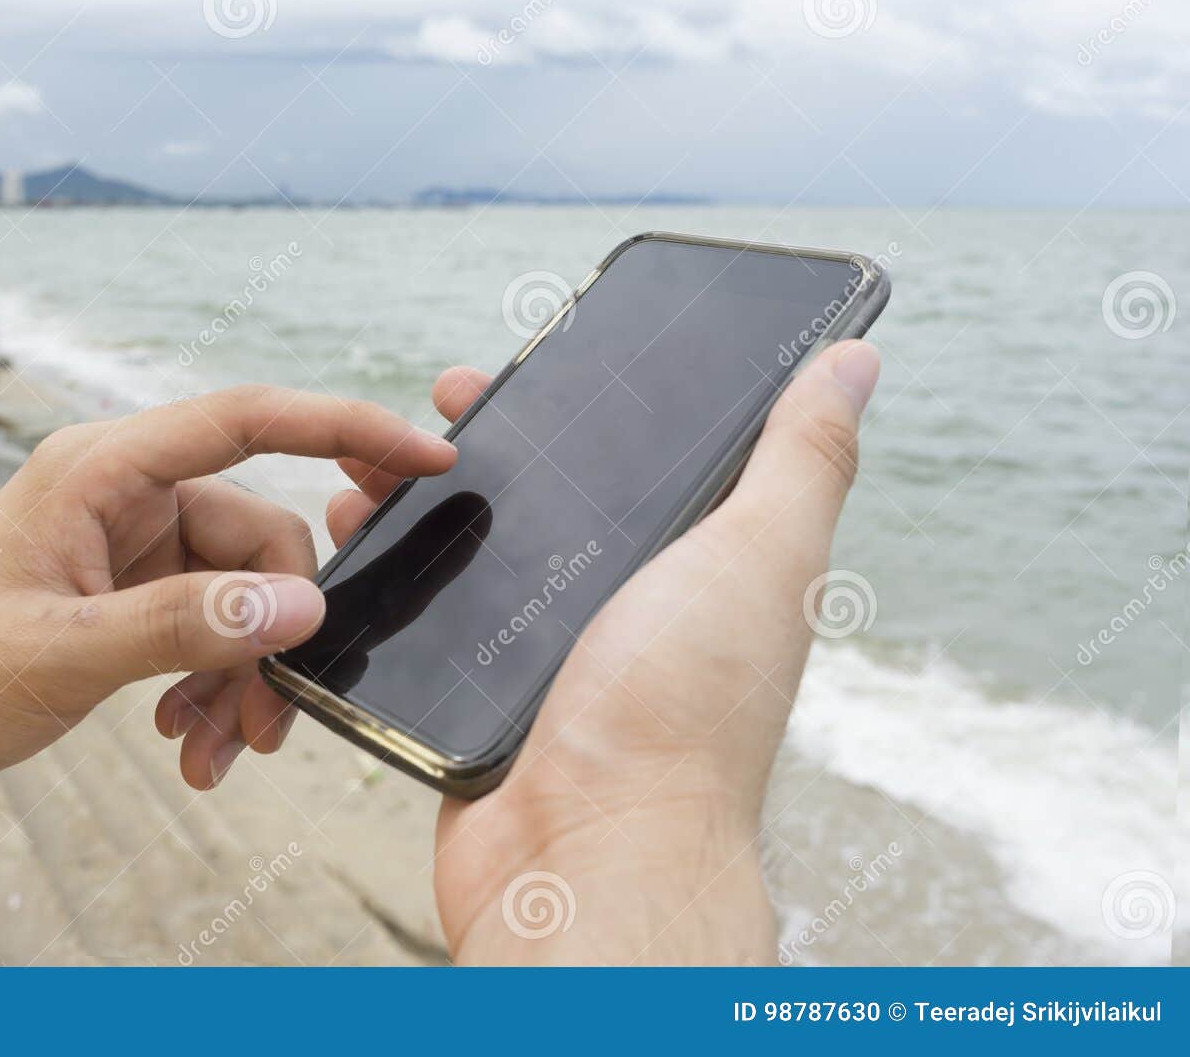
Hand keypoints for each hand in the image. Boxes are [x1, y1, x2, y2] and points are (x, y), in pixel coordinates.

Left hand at [0, 386, 456, 809]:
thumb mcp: (63, 652)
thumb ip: (187, 623)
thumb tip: (305, 606)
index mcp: (101, 470)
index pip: (247, 420)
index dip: (344, 425)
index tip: (425, 456)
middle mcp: (125, 496)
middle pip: (257, 541)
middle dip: (273, 635)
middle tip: (272, 722)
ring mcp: (129, 547)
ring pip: (239, 597)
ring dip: (242, 678)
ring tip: (216, 751)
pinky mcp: (128, 596)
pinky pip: (208, 629)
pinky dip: (212, 687)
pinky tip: (189, 741)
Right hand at [323, 342, 879, 964]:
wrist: (587, 855)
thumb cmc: (685, 713)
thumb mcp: (758, 558)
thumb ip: (800, 461)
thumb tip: (857, 358)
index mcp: (692, 568)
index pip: (638, 459)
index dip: (587, 400)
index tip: (533, 354)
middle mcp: (621, 608)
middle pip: (541, 498)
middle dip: (485, 442)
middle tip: (436, 407)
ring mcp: (545, 654)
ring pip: (473, 553)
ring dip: (422, 502)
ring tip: (370, 465)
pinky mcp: (478, 697)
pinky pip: (429, 620)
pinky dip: (390, 577)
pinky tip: (353, 539)